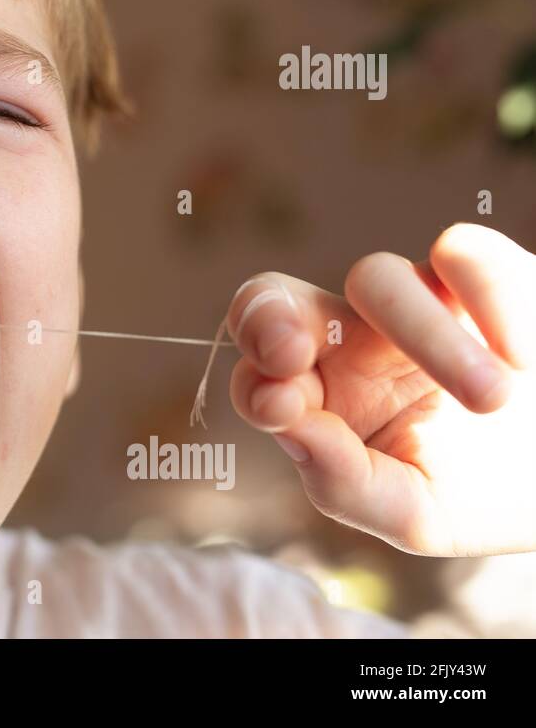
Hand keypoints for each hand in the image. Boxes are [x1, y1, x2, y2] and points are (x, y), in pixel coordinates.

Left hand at [227, 223, 535, 556]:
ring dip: (424, 335)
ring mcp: (414, 300)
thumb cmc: (485, 493)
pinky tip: (520, 359)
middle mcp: (354, 338)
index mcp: (323, 392)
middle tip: (289, 353)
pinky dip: (490, 296)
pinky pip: (462, 253)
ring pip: (375, 278)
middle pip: (277, 298)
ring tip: (491, 401)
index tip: (280, 406)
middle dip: (266, 317)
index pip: (259, 367)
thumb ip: (345, 483)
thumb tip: (292, 430)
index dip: (256, 377)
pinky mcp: (483, 274)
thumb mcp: (414, 511)